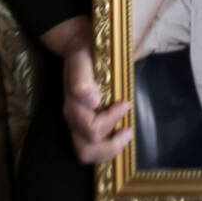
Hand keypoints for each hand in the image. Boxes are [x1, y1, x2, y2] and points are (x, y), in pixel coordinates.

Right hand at [39, 15, 131, 163]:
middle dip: (110, 147)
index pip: (91, 127)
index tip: (126, 103)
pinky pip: (91, 148)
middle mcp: (72, 117)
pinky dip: (106, 149)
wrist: (76, 47)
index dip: (111, 120)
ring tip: (125, 136)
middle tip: (129, 131)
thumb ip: (82, 80)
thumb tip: (92, 101)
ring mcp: (75, 123)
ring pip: (86, 154)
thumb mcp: (82, 59)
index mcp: (73, 104)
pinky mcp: (81, 126)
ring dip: (108, 151)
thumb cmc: (84, 54)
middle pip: (86, 150)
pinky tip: (119, 136)